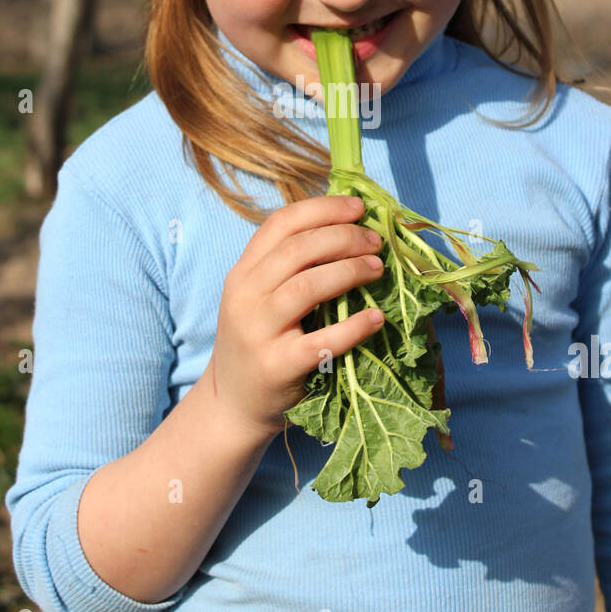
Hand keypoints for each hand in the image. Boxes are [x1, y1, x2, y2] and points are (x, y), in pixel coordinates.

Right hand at [207, 194, 385, 438]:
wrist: (233, 404)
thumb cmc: (259, 342)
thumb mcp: (258, 298)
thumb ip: (289, 266)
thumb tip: (348, 228)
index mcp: (243, 272)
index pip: (281, 223)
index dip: (322, 209)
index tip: (358, 207)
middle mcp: (245, 296)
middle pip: (298, 249)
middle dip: (343, 238)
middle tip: (376, 241)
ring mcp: (259, 331)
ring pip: (307, 286)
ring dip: (349, 271)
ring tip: (378, 268)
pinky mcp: (278, 366)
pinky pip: (321, 340)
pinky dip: (354, 327)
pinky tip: (376, 317)